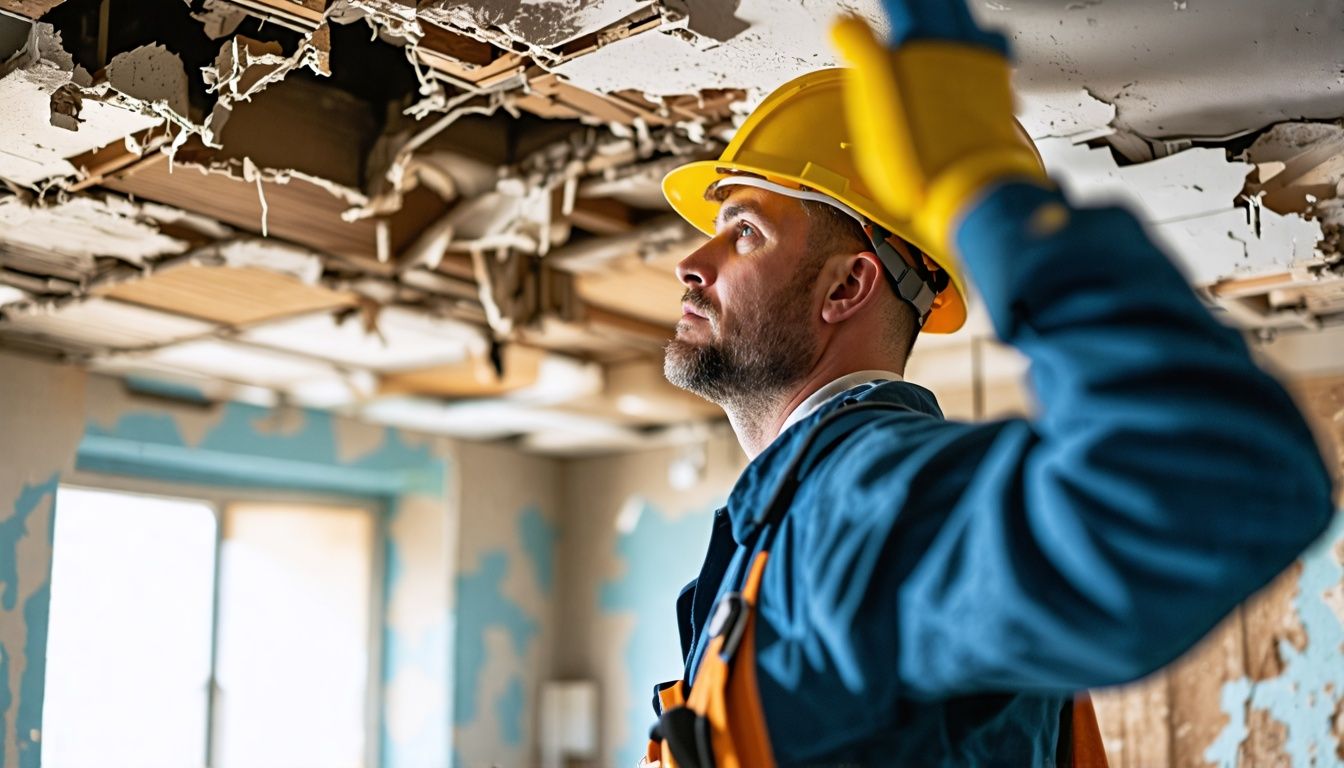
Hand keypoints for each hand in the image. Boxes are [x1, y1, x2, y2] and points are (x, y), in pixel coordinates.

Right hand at [830, 0, 1046, 257]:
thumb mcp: (873, 104)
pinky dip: (983, 46)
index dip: (894, 3)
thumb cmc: (916, 157)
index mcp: (921, 48)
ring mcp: (983, 71)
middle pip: (944, 7)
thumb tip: (846, 27)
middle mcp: (957, 52)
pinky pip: (995, 55)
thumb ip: (861, 54)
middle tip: (914, 7)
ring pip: (974, 25)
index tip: (889, 5)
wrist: (967, 192)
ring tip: (948, 15)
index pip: (906, 4)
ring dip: (957, 18)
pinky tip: (980, 52)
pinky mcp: (999, 94)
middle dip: (927, 5)